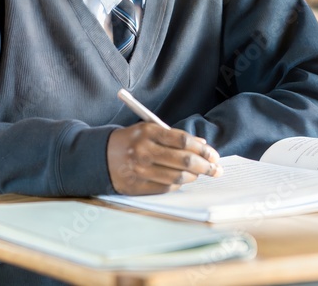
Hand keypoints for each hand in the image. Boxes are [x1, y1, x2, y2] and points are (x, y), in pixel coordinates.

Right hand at [106, 123, 222, 194]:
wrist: (101, 156)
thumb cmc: (132, 141)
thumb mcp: (150, 130)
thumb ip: (175, 136)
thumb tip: (203, 144)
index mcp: (148, 132)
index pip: (183, 141)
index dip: (203, 149)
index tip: (214, 155)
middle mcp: (143, 150)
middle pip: (184, 160)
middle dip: (205, 166)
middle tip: (216, 169)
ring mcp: (140, 170)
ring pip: (177, 177)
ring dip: (194, 177)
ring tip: (200, 174)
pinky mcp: (137, 185)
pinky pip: (166, 187)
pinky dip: (179, 184)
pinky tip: (183, 180)